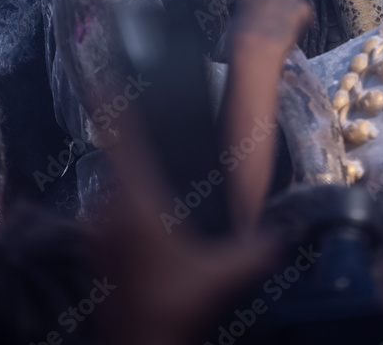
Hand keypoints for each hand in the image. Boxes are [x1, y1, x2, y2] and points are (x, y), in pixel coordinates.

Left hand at [103, 112, 277, 344]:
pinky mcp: (96, 254)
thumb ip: (257, 250)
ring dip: (129, 180)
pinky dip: (125, 208)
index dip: (112, 106)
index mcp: (135, 203)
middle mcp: (108, 211)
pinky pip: (109, 216)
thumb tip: (286, 234)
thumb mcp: (222, 275)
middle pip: (114, 160)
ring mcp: (97, 233)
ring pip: (111, 190)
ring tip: (155, 179)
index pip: (119, 140)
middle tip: (149, 129)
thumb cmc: (174, 307)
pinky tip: (151, 222)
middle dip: (130, 143)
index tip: (104, 75)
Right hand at [230, 0, 311, 54]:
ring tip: (279, 31)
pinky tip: (290, 33)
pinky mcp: (302, 6)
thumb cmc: (239, 37)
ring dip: (288, 12)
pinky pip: (303, 12)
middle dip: (277, 2)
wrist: (255, 48)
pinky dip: (300, 22)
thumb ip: (250, 5)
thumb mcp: (237, 15)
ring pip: (291, 2)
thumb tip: (256, 11)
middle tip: (272, 21)